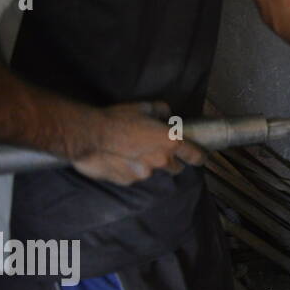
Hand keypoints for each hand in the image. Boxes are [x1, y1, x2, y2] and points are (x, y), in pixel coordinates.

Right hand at [70, 101, 205, 185]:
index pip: (195, 156)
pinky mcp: (127, 181)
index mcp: (170, 143)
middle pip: (175, 168)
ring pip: (152, 172)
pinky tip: (119, 159)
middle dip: (171, 161)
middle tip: (159, 151)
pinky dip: (130, 170)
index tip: (200, 157)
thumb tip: (166, 114)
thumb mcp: (143, 108)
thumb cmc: (117, 119)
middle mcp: (161, 161)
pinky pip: (133, 177)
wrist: (88, 135)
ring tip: (132, 153)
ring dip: (148, 165)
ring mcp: (144, 174)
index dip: (199, 157)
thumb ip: (160, 112)